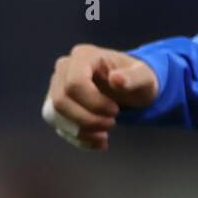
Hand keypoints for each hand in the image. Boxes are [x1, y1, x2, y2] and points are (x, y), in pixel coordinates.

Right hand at [41, 44, 158, 150]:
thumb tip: (116, 78)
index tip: (115, 111)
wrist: (130, 87)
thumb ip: (134, 77)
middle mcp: (64, 69)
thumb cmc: (136, 78)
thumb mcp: (144, 77)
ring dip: (80, 131)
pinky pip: (58, 125)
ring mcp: (56, 87)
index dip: (93, 102)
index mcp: (84, 56)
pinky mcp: (56, 106)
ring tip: (104, 136)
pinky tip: (99, 142)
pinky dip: (79, 138)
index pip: (74, 83)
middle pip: (61, 101)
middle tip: (112, 123)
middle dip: (87, 119)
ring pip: (54, 115)